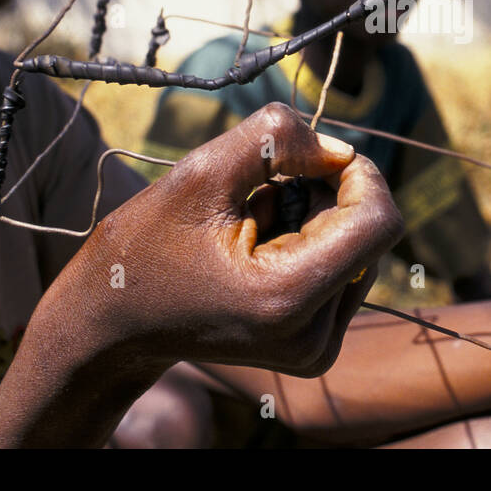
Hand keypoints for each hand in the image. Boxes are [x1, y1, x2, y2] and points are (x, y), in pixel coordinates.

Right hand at [68, 103, 403, 376]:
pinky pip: (342, 271)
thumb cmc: (147, 245)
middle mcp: (315, 336)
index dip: (358, 173)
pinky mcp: (314, 349)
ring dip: (313, 218)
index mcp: (289, 298)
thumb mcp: (202, 172)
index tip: (314, 154)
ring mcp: (317, 349)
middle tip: (256, 195)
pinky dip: (308, 243)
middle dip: (323, 194)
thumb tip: (342, 151)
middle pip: (369, 232)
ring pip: (359, 249)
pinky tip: (257, 249)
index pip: (378, 221)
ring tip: (249, 225)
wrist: (111, 324)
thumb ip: (278, 141)